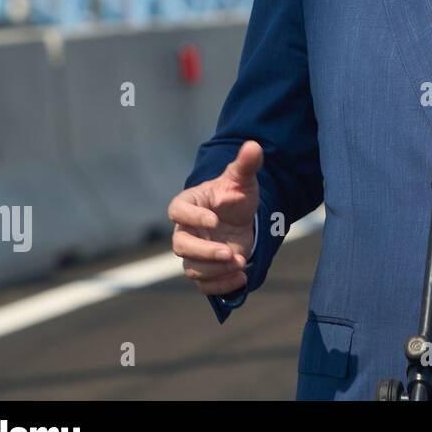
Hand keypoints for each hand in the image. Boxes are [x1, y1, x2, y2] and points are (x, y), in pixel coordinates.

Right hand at [168, 140, 260, 295]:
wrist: (243, 219)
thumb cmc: (236, 196)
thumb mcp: (243, 180)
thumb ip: (246, 164)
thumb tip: (254, 145)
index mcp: (188, 204)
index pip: (178, 211)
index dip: (193, 217)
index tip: (214, 219)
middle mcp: (185, 230)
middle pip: (181, 245)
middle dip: (205, 251)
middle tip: (230, 252)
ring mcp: (194, 252)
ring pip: (192, 268)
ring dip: (215, 270)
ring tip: (241, 263)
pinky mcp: (205, 270)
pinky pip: (203, 285)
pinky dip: (220, 286)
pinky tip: (241, 278)